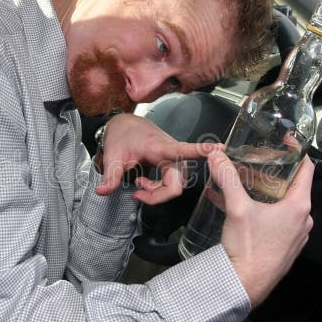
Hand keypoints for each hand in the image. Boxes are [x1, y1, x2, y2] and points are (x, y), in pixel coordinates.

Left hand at [94, 113, 222, 204]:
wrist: (125, 125)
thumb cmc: (123, 135)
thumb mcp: (113, 155)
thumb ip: (110, 176)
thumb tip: (102, 191)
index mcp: (159, 147)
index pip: (183, 150)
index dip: (201, 151)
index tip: (218, 150)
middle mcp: (172, 153)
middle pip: (176, 185)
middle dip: (157, 196)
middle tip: (137, 194)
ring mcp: (174, 159)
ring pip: (174, 187)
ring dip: (157, 193)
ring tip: (139, 186)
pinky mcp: (173, 163)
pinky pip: (172, 184)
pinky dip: (158, 189)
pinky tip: (145, 183)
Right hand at [207, 151, 314, 306]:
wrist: (245, 286)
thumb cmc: (249, 250)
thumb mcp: (237, 208)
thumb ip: (227, 178)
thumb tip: (218, 157)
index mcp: (299, 206)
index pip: (306, 169)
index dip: (296, 151)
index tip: (285, 141)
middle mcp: (303, 220)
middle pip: (292, 186)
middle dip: (273, 173)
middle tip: (255, 163)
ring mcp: (295, 235)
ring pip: (283, 205)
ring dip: (265, 193)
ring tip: (244, 185)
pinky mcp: (284, 247)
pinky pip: (276, 222)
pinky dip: (261, 210)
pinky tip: (238, 209)